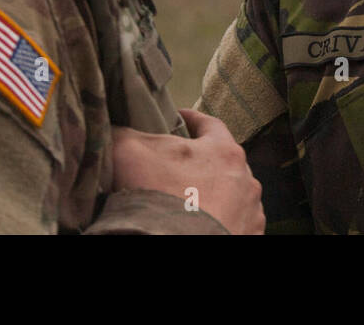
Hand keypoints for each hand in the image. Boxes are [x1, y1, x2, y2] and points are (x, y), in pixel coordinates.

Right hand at [111, 108, 264, 234]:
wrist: (178, 245)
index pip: (210, 124)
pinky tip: (198, 225)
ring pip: (231, 196)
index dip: (191, 119)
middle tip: (176, 168)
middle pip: (221, 163)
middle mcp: (245, 180)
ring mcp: (249, 212)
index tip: (178, 117)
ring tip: (187, 203)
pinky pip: (235, 224)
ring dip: (213, 195)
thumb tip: (114, 129)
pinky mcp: (248, 237)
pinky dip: (218, 222)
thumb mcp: (129, 153)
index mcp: (225, 152)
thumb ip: (123, 134)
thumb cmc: (161, 199)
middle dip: (200, 163)